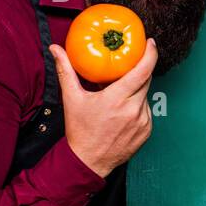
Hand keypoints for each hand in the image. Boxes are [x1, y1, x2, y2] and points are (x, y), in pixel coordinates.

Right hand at [50, 39, 157, 178]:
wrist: (88, 161)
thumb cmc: (80, 130)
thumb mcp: (71, 98)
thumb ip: (65, 70)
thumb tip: (55, 49)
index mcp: (117, 99)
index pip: (142, 71)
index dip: (150, 54)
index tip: (150, 43)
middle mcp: (133, 109)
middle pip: (145, 80)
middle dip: (139, 71)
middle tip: (128, 66)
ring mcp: (143, 121)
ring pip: (145, 96)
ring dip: (135, 91)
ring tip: (119, 95)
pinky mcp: (147, 131)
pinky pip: (146, 111)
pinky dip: (137, 106)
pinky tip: (123, 111)